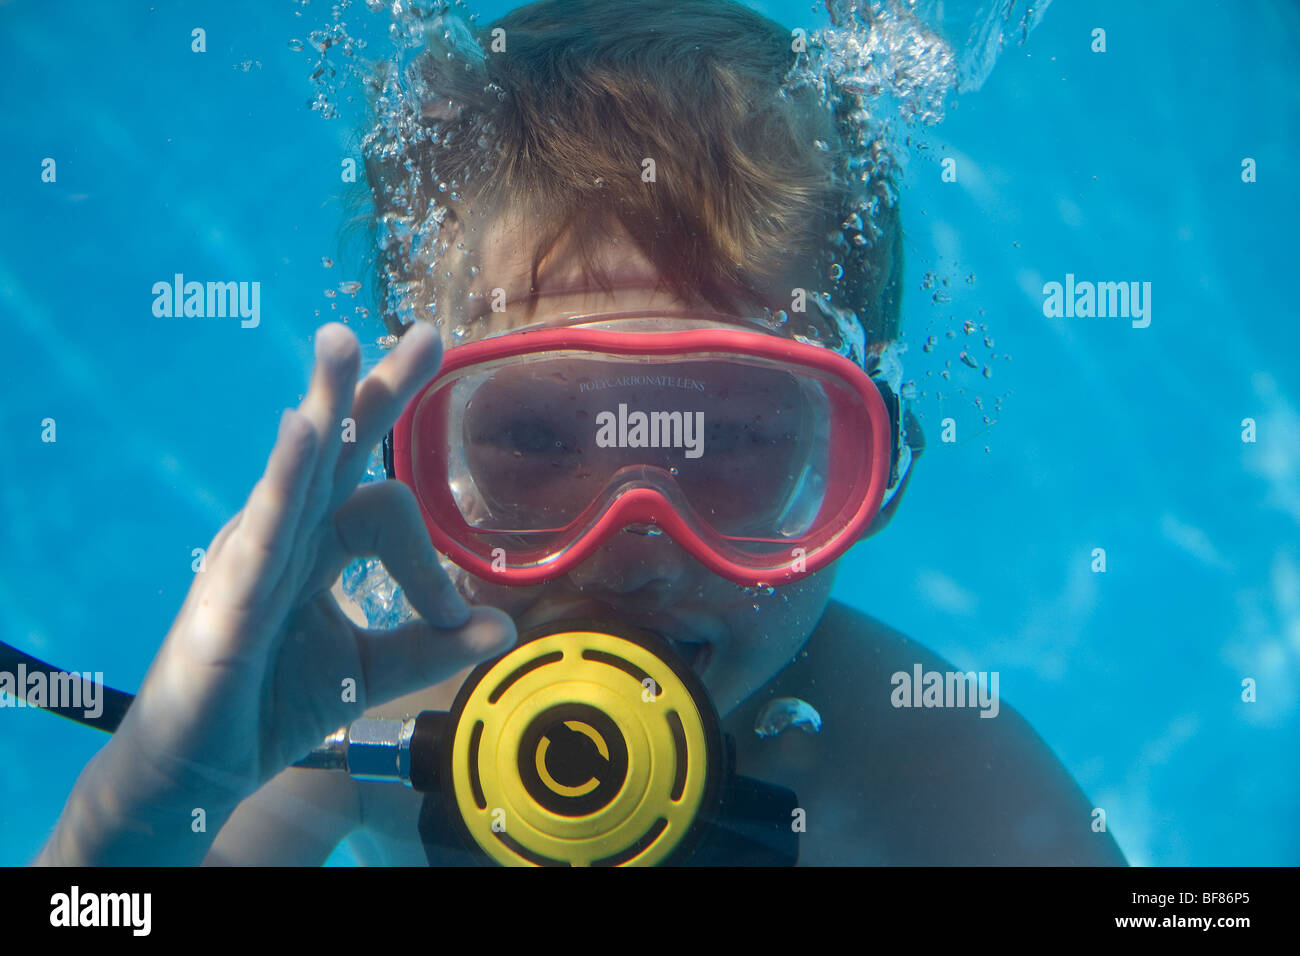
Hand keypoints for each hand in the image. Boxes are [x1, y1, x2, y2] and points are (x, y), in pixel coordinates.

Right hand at [48, 322, 513, 863]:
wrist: (206, 768)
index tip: (451, 620)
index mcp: (321, 543)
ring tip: (343, 340)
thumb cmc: (276, 703)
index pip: (383, 496)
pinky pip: (262, 525)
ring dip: (326, 402)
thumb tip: (503, 625)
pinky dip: (283, 477)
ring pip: (298, 466)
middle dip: (380, 388)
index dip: (431, 559)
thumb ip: (431, 647)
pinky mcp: (229, 590)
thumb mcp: (372, 671)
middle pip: (341, 447)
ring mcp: (255, 553)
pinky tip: (302, 428)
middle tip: (428, 335)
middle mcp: (289, 532)